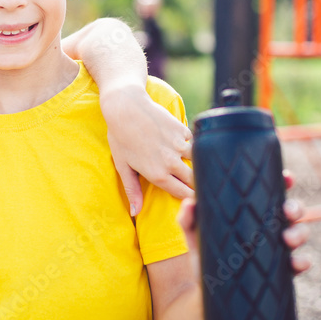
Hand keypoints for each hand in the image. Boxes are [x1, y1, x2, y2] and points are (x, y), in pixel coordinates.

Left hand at [99, 82, 193, 211]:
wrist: (126, 106)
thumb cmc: (120, 138)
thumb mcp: (123, 166)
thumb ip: (133, 190)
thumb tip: (136, 212)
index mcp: (157, 174)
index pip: (183, 194)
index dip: (190, 199)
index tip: (194, 201)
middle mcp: (171, 162)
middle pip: (195, 180)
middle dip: (197, 184)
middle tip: (199, 186)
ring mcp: (179, 145)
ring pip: (198, 161)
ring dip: (197, 164)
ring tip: (197, 167)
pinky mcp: (182, 130)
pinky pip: (193, 143)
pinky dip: (190, 145)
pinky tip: (184, 145)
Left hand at [176, 172, 310, 275]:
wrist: (208, 290)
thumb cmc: (205, 255)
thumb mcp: (195, 236)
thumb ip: (188, 219)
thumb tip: (189, 203)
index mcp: (253, 212)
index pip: (271, 192)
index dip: (284, 181)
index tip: (287, 176)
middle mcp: (269, 227)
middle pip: (292, 210)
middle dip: (295, 207)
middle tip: (287, 212)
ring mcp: (279, 248)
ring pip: (300, 233)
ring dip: (300, 233)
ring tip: (288, 239)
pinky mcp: (282, 269)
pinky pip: (301, 263)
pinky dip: (303, 261)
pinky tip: (296, 262)